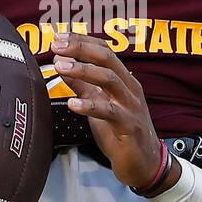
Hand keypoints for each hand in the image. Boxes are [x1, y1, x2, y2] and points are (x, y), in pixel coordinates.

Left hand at [51, 32, 173, 191]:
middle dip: (80, 49)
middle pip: (107, 58)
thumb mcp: (98, 105)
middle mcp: (130, 88)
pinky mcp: (129, 127)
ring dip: (83, 71)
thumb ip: (83, 86)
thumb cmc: (121, 133)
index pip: (104, 50)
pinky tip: (74, 104)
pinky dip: (90, 106)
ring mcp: (131, 106)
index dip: (81, 41)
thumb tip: (63, 66)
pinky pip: (110, 112)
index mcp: (123, 80)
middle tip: (56, 47)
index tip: (58, 37)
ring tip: (60, 68)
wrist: (144, 164)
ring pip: (110, 80)